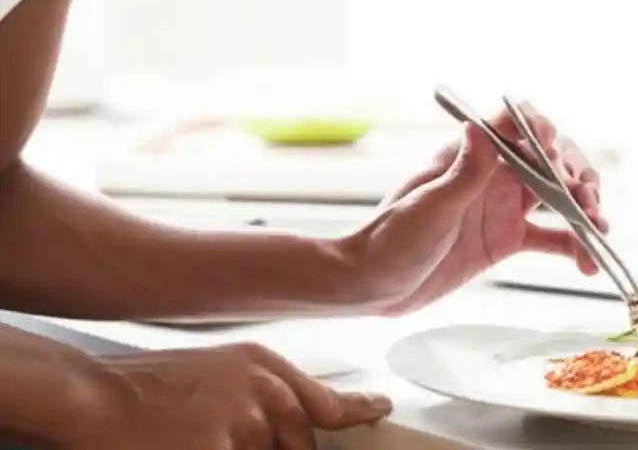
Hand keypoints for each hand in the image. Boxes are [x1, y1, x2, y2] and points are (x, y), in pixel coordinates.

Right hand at [66, 343, 389, 449]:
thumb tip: (293, 426)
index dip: (356, 410)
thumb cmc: (143, 389)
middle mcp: (264, 390)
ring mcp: (246, 421)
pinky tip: (188, 444)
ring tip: (193, 436)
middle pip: (300, 445)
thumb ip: (264, 396)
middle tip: (219, 437)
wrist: (91, 395)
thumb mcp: (218, 374)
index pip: (325, 399)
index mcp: (263, 366)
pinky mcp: (222, 448)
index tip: (377, 410)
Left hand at [343, 103, 605, 313]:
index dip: (543, 131)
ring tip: (598, 232)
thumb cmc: (390, 240)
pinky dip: (574, 246)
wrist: (373, 285)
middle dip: (577, 176)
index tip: (556, 154)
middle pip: (550, 161)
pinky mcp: (508, 238)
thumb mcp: (429, 206)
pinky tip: (588, 262)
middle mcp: (493, 175)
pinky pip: (551, 236)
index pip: (516, 125)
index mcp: (471, 156)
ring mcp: (504, 206)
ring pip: (559, 197)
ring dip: (584, 210)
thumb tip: (479, 128)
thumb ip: (463, 172)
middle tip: (587, 203)